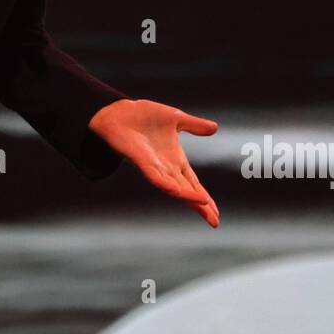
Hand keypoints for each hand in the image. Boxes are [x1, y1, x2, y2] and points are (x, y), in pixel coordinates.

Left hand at [89, 98, 219, 227]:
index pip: (193, 183)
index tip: (215, 213)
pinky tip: (176, 191)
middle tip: (214, 221)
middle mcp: (166, 168)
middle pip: (187, 190)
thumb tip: (215, 128)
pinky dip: (165, 184)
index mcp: (175, 160)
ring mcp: (154, 167)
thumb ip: (195, 125)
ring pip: (174, 187)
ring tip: (204, 205)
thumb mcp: (176, 118)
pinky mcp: (141, 161)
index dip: (204, 197)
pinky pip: (154, 176)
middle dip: (200, 205)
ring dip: (188, 196)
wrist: (118, 112)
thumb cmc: (143, 116)